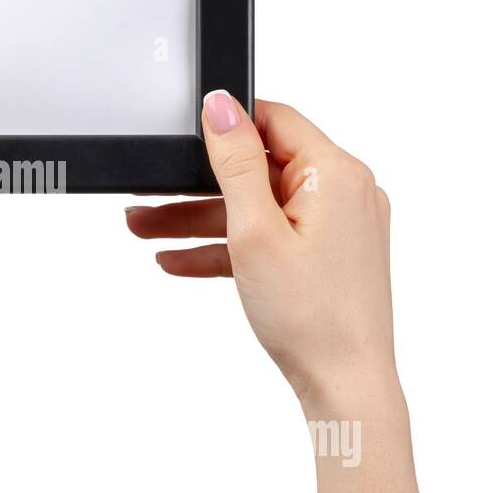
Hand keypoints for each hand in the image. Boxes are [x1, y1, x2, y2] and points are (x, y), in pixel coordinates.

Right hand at [126, 93, 395, 417]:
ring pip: (257, 208)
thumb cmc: (312, 317)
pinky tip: (180, 261)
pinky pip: (271, 237)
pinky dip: (230, 246)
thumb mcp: (255, 231)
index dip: (225, 126)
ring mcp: (339, 226)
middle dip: (195, 187)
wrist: (345, 387)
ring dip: (201, 221)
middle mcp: (346, 192)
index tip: (181, 138)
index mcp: (337, 174)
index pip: (274, 121)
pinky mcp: (328, 255)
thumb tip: (221, 106)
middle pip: (257, 170)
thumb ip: (234, 163)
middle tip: (146, 198)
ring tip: (146, 232)